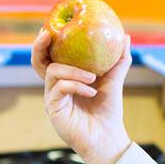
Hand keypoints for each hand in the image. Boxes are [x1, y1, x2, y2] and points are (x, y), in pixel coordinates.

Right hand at [31, 29, 134, 163]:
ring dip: (73, 70)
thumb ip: (118, 60)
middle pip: (39, 61)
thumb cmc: (108, 111)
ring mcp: (52, 97)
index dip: (48, 41)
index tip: (53, 27)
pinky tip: (91, 91)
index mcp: (66, 78)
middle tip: (47, 34)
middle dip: (39, 46)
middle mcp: (55, 86)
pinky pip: (60, 88)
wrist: (106, 136)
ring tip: (93, 77)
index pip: (52, 56)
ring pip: (53, 71)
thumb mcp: (114, 80)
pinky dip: (76, 85)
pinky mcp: (53, 108)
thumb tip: (125, 37)